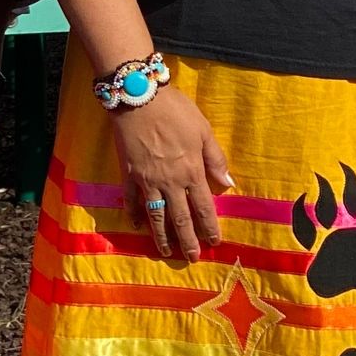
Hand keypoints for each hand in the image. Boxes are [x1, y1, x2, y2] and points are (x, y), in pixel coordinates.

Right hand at [111, 88, 231, 262]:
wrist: (139, 98)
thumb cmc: (175, 111)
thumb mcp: (203, 130)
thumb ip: (215, 158)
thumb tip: (228, 183)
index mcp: (191, 172)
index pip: (203, 207)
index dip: (209, 227)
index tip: (214, 242)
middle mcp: (170, 182)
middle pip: (181, 218)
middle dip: (188, 240)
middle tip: (192, 258)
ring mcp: (147, 180)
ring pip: (156, 215)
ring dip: (162, 236)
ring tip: (166, 251)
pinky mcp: (128, 174)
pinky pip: (131, 199)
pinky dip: (133, 213)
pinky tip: (137, 224)